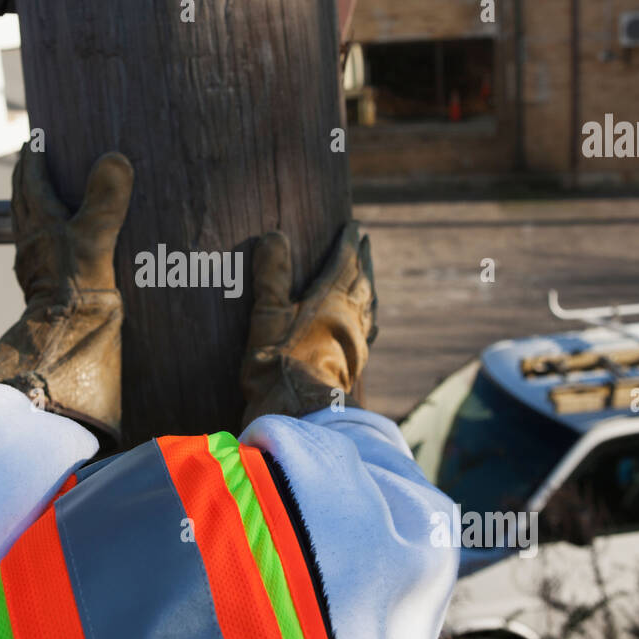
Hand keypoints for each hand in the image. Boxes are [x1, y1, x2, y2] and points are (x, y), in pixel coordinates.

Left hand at [0, 146, 133, 441]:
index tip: (37, 137)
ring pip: (29, 224)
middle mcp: (32, 242)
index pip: (31, 180)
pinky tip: (57, 238)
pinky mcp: (46, 286)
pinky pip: (41, 248)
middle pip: (23, 200)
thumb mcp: (95, 240)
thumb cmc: (76, 294)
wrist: (68, 347)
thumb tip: (115, 159)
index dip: (34, 156)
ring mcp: (37, 265)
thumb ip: (104, 201)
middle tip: (36, 157)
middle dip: (28, 177)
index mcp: (40, 224)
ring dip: (33, 204)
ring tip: (46, 190)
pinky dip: (45, 232)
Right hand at [240, 221, 376, 426]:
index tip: (353, 226)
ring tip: (369, 277)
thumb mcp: (268, 314)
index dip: (348, 243)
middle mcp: (351, 317)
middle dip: (363, 261)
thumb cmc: (279, 361)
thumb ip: (271, 274)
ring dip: (369, 287)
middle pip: (362, 282)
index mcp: (331, 300)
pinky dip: (369, 319)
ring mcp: (356, 343)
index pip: (344, 263)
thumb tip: (275, 236)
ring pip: (369, 306)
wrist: (301, 412)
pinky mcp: (355, 365)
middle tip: (366, 244)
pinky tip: (371, 325)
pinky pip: (368, 333)